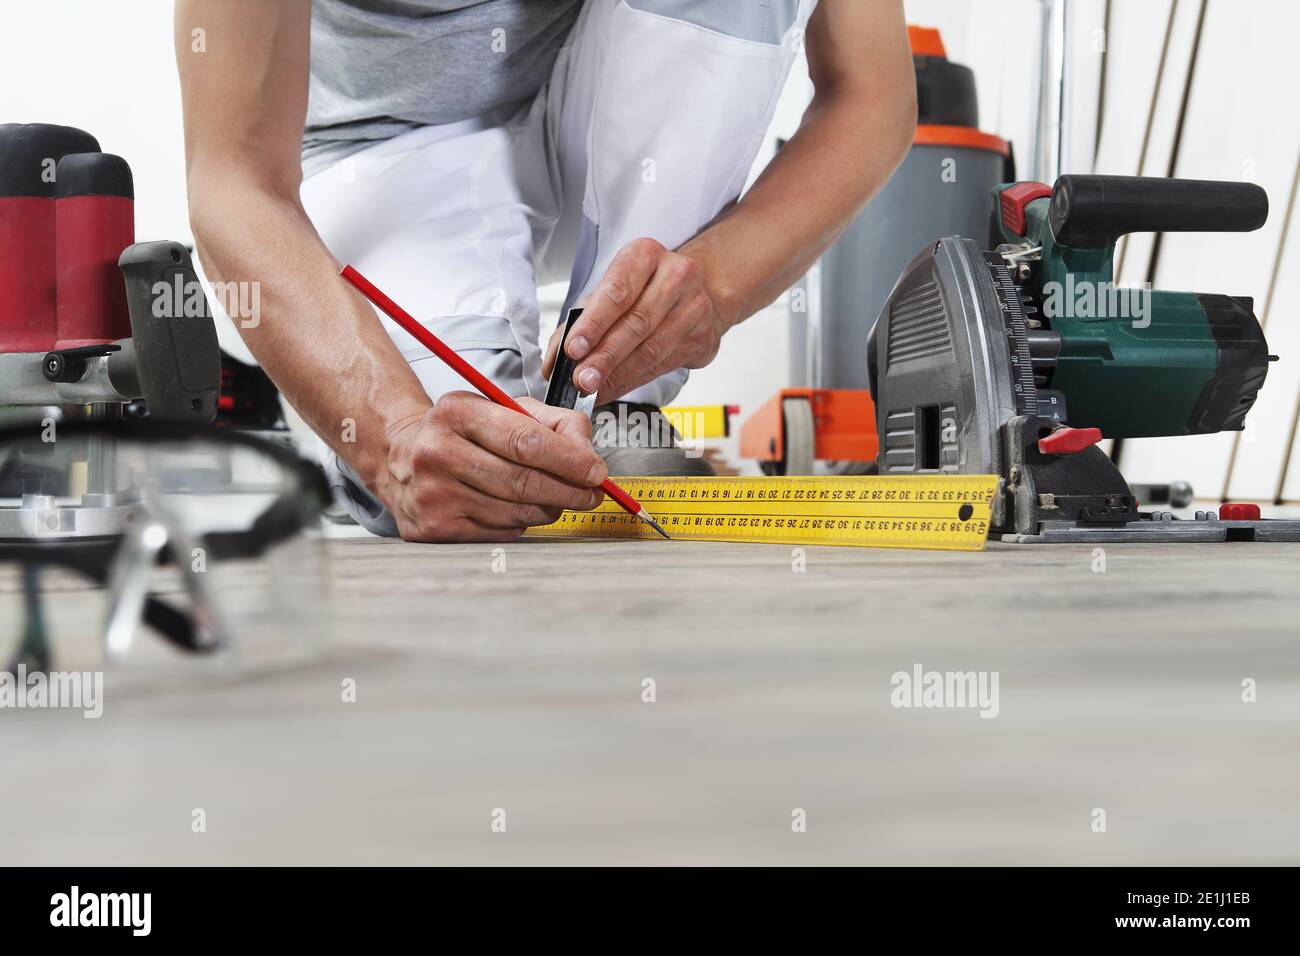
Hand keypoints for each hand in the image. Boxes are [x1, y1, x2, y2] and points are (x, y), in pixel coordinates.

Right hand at [377, 392, 607, 541]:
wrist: (400, 455)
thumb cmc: (463, 432)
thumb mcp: (503, 409)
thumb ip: (554, 423)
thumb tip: (588, 455)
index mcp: (456, 412)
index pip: (526, 441)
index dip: (570, 460)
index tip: (596, 472)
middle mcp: (437, 452)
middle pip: (523, 481)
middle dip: (569, 491)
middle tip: (591, 494)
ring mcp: (432, 493)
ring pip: (515, 512)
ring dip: (547, 509)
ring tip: (555, 499)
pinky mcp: (434, 528)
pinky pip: (499, 533)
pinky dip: (520, 525)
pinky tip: (518, 510)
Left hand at [542, 237, 730, 402]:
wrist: (695, 293)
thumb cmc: (643, 291)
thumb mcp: (608, 292)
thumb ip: (577, 322)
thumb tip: (553, 362)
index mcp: (645, 255)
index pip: (617, 292)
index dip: (594, 324)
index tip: (573, 350)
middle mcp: (676, 275)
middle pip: (636, 323)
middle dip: (605, 357)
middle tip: (582, 380)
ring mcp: (695, 306)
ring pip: (652, 349)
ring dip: (619, 375)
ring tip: (594, 390)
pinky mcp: (704, 335)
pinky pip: (664, 364)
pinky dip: (635, 380)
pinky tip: (615, 388)